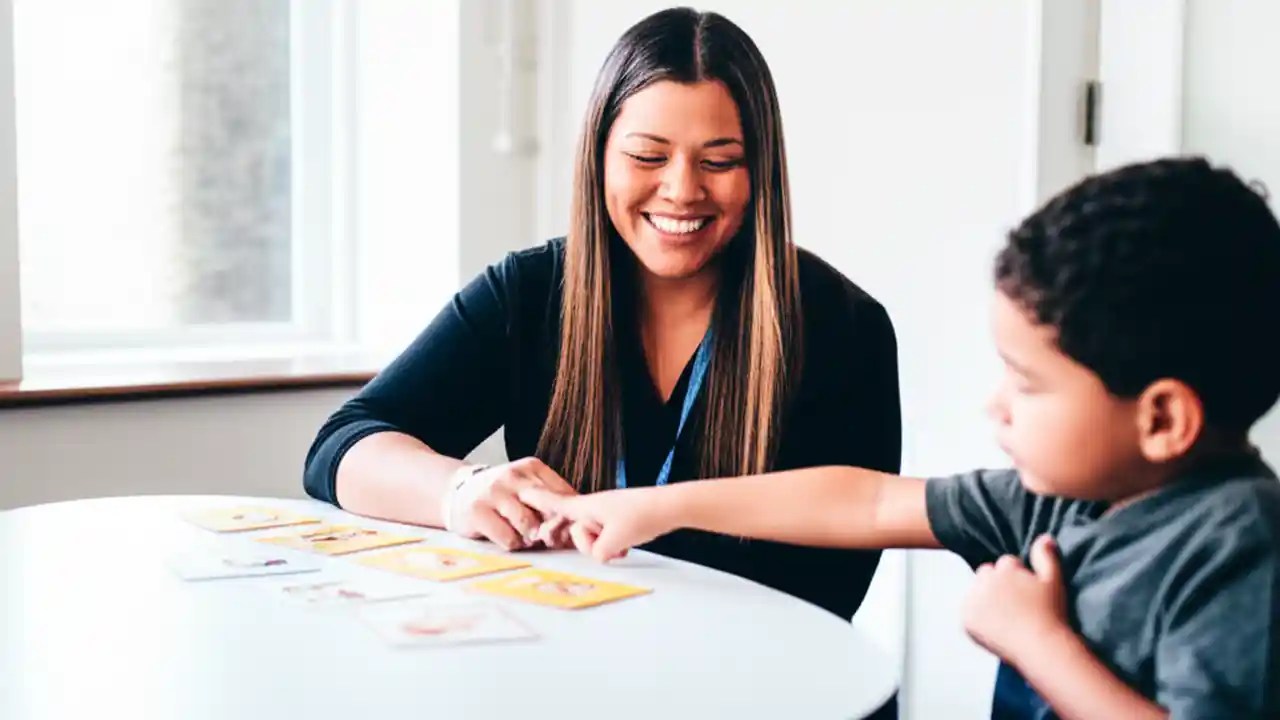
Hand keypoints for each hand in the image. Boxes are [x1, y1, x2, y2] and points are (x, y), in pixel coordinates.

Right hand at [447, 457, 575, 550]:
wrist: (458, 492)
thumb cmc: (502, 495)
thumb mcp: (527, 487)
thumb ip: (550, 500)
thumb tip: (579, 523)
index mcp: (531, 467)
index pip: (562, 494)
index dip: (568, 516)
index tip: (567, 528)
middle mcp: (512, 476)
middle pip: (547, 509)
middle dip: (552, 528)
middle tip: (551, 538)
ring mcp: (494, 492)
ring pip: (528, 525)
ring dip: (530, 538)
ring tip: (526, 537)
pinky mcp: (477, 511)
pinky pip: (508, 538)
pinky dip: (513, 544)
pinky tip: (508, 538)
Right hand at [517, 485, 673, 561]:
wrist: (670, 506)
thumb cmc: (642, 515)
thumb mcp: (614, 539)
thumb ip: (598, 552)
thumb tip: (598, 556)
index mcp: (587, 507)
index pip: (555, 504)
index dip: (537, 501)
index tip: (520, 493)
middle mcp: (593, 509)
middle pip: (576, 532)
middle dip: (590, 543)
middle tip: (612, 541)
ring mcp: (606, 515)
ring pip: (593, 539)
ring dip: (608, 545)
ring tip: (625, 541)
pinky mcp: (618, 521)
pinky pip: (607, 539)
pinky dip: (617, 544)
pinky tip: (629, 543)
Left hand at [963, 535, 1069, 663]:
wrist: (1041, 647)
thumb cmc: (1051, 613)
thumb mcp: (1054, 580)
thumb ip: (1046, 556)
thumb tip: (1044, 537)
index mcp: (1005, 569)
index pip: (1007, 564)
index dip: (1019, 579)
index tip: (1028, 595)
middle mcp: (985, 580)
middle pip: (987, 573)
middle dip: (998, 583)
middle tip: (1016, 605)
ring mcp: (974, 600)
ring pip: (977, 591)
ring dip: (985, 598)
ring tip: (1007, 616)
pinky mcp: (966, 619)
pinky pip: (968, 611)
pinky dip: (977, 616)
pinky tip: (996, 625)